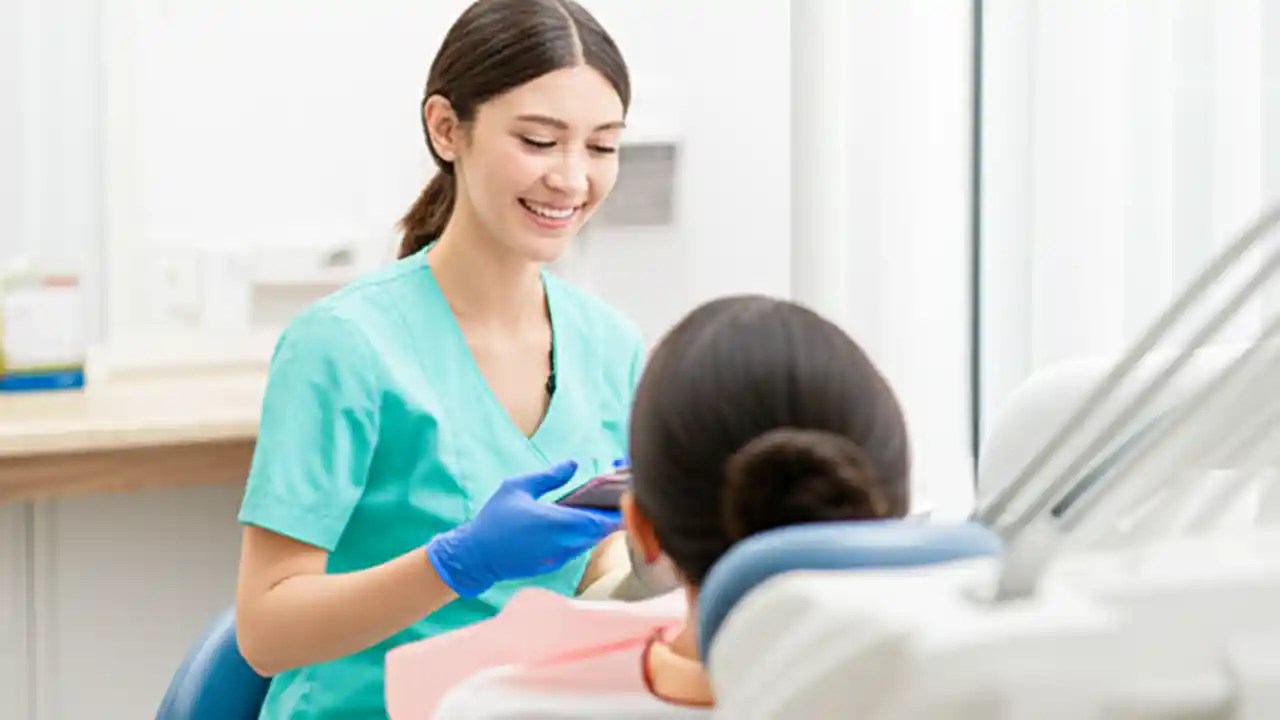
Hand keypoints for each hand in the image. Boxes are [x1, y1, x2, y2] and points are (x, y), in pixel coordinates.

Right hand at [425, 461, 621, 597]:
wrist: (475, 557)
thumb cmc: (494, 518)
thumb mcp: (517, 487)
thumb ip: (549, 476)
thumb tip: (574, 464)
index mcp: (555, 523)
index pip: (597, 520)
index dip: (617, 511)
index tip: (628, 496)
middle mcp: (561, 543)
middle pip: (599, 532)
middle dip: (612, 516)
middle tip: (622, 497)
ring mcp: (558, 557)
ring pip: (589, 541)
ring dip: (599, 526)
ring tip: (607, 505)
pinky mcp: (553, 565)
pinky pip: (577, 548)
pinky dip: (584, 535)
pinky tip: (585, 521)